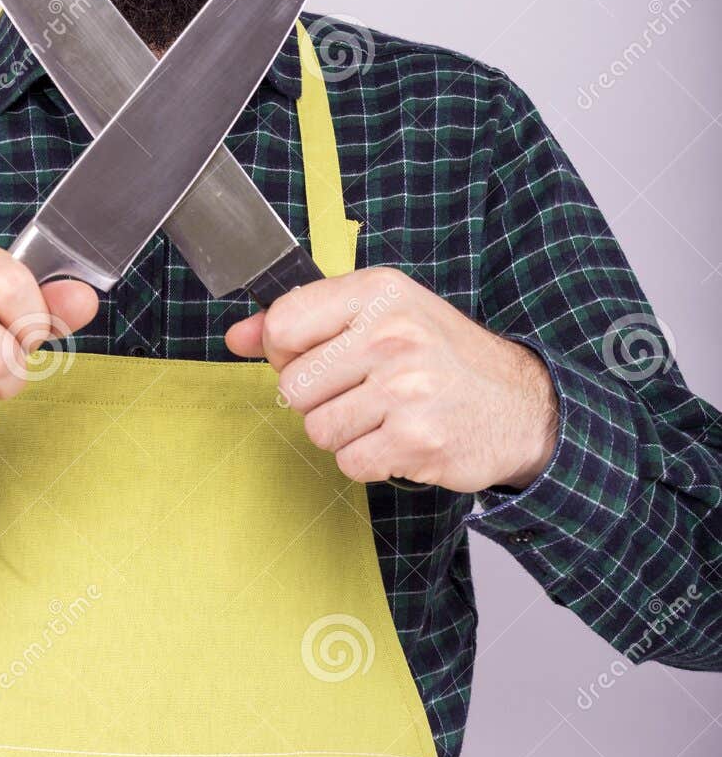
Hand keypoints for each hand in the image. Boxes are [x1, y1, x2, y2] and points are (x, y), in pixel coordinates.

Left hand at [225, 267, 558, 492]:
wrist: (520, 403)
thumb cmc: (440, 356)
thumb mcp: (377, 316)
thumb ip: (302, 321)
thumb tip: (236, 337)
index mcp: (377, 293)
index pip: (282, 325)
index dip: (286, 352)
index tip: (315, 357)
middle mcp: (391, 335)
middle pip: (294, 387)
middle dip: (318, 399)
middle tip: (362, 391)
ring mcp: (406, 389)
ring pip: (317, 429)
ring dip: (345, 433)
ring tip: (384, 414)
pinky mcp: (416, 440)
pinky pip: (350, 462)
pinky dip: (369, 460)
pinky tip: (399, 438)